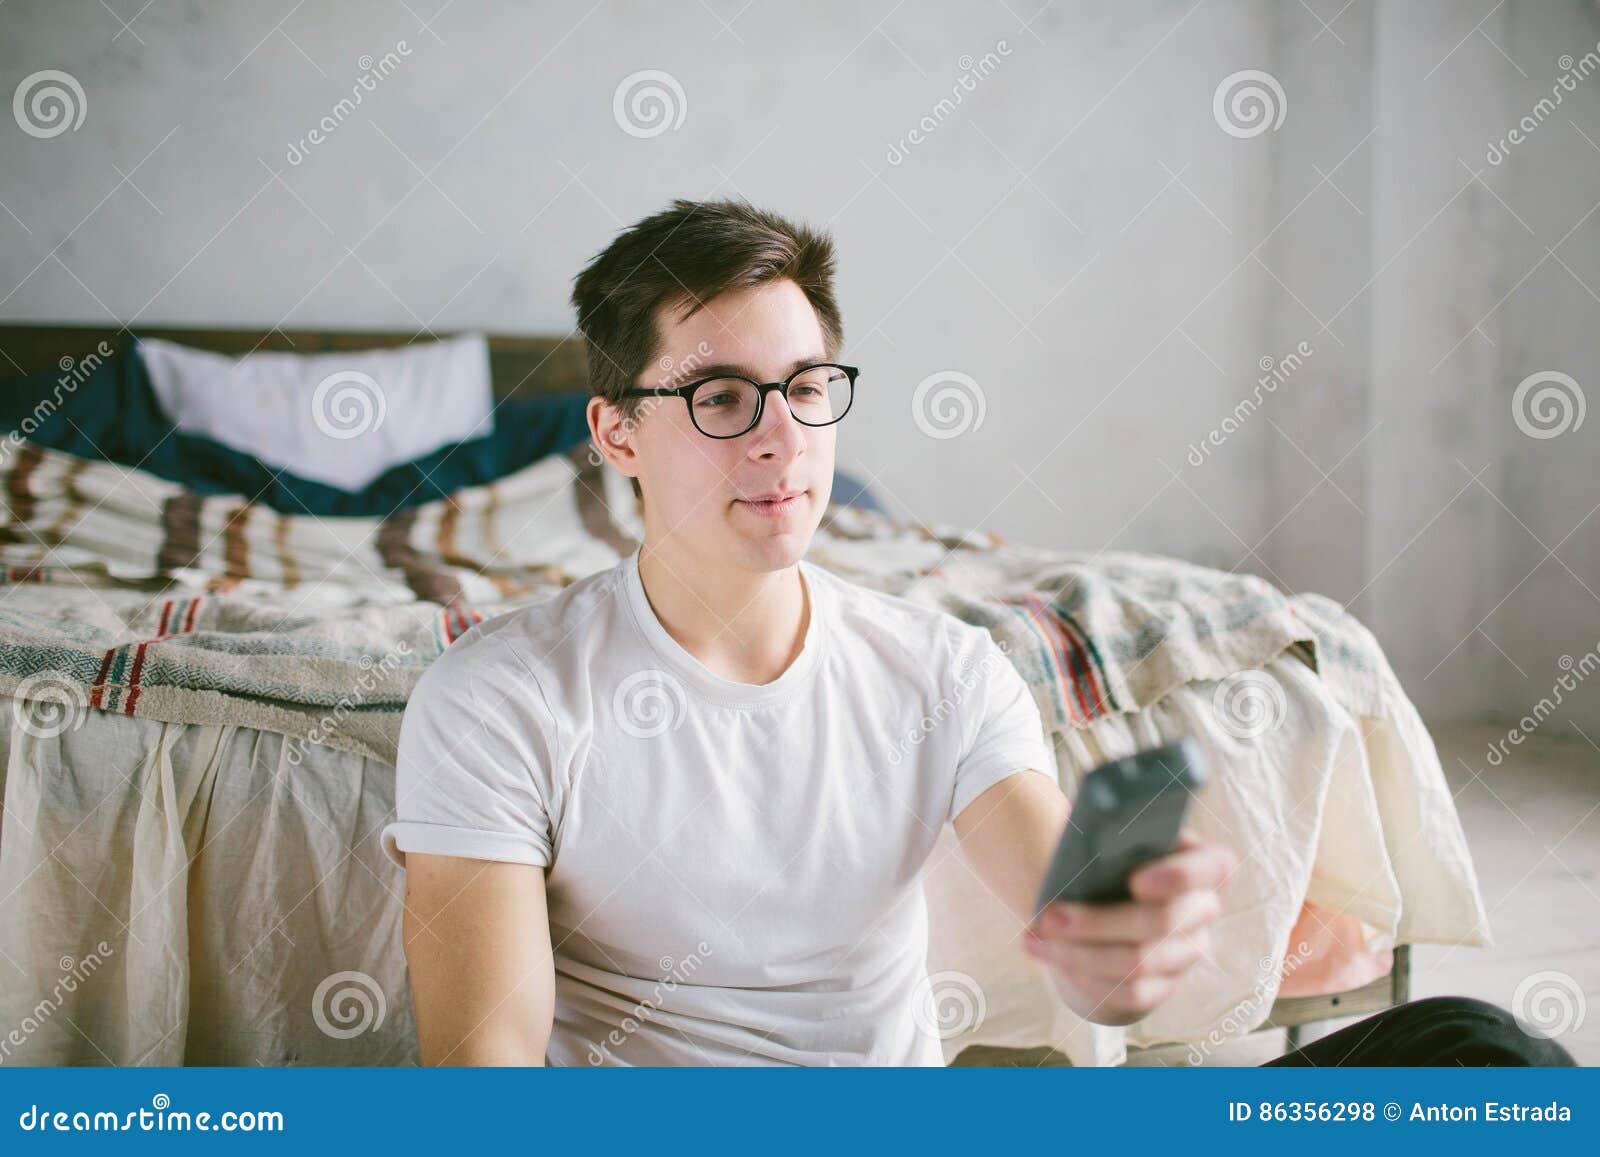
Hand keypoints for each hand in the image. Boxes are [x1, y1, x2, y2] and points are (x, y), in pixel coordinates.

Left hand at [1023, 830, 1237, 1025]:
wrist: (1098, 897)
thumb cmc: (1104, 856)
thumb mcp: (1107, 835)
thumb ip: (1109, 830)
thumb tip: (1091, 833)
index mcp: (1201, 863)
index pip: (1216, 867)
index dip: (1179, 876)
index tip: (1134, 881)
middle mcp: (1201, 909)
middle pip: (1162, 922)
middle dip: (1098, 921)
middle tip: (1050, 915)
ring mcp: (1186, 952)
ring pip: (1138, 963)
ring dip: (1079, 952)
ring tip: (1035, 937)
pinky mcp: (1163, 986)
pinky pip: (1129, 993)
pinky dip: (1084, 976)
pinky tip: (1051, 957)